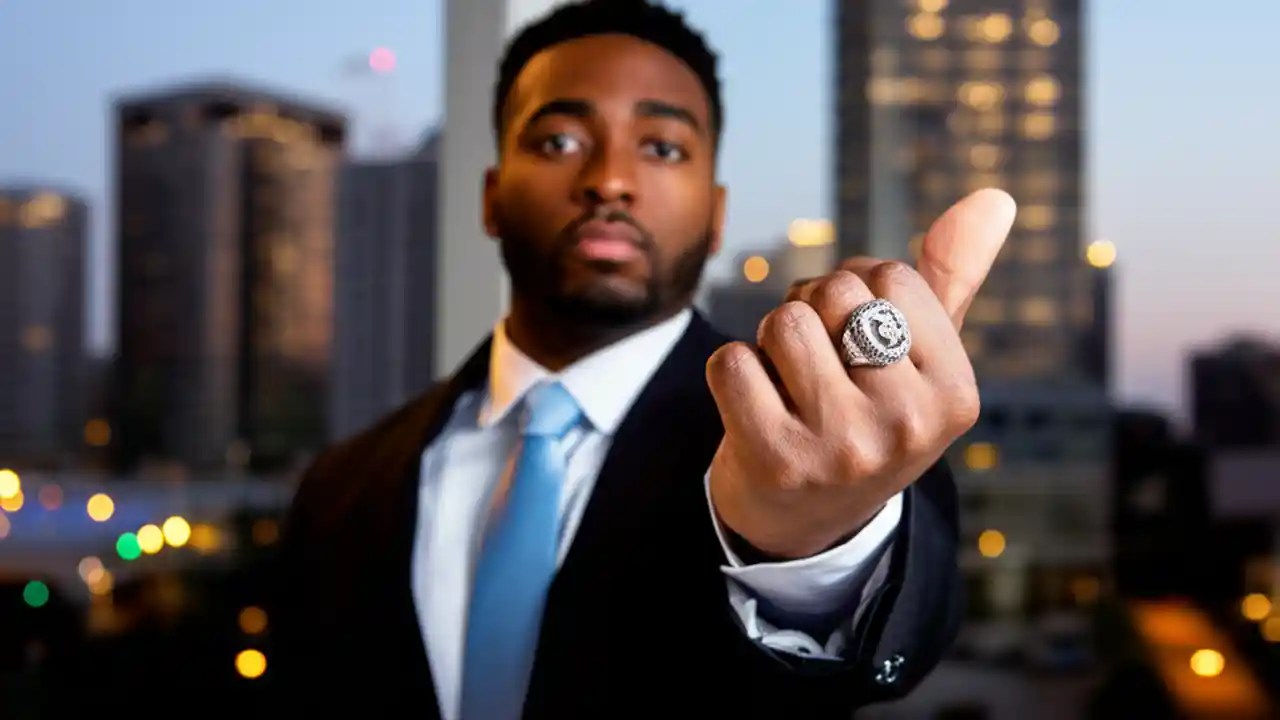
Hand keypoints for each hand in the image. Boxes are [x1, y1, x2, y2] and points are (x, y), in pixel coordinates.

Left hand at [705, 189, 1015, 558]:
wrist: (801, 521)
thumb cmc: (864, 418)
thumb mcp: (919, 361)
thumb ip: (952, 279)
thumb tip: (996, 198)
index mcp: (956, 395)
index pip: (890, 275)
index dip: (858, 290)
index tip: (858, 340)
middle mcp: (908, 425)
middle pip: (837, 291)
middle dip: (814, 309)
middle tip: (817, 366)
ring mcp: (843, 447)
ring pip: (784, 321)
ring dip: (771, 341)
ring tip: (788, 386)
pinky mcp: (775, 460)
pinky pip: (731, 362)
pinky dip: (733, 373)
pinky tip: (755, 411)